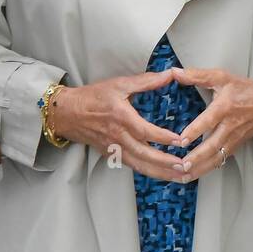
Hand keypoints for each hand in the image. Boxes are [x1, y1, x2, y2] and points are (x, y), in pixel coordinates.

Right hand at [49, 71, 187, 181]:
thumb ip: (146, 81)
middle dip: (166, 163)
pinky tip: (162, 175)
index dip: (163, 138)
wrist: (67, 113)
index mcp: (121, 118)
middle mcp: (118, 136)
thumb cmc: (93, 96)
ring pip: (139, 165)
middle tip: (185, 166)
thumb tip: (169, 74)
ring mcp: (114, 148)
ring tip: (180, 177)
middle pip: (144, 154)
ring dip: (160, 172)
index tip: (180, 141)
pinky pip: (132, 166)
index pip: (145, 131)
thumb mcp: (120, 84)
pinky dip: (148, 172)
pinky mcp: (111, 154)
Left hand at [171, 68, 252, 181]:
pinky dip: (207, 169)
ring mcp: (234, 138)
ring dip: (200, 168)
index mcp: (225, 107)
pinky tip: (193, 176)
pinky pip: (221, 160)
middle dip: (197, 157)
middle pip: (213, 145)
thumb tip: (175, 72)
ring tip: (184, 176)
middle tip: (181, 165)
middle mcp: (229, 125)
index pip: (209, 120)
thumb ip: (197, 75)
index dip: (196, 131)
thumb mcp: (222, 77)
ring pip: (217, 157)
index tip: (181, 141)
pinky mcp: (235, 146)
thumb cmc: (244, 89)